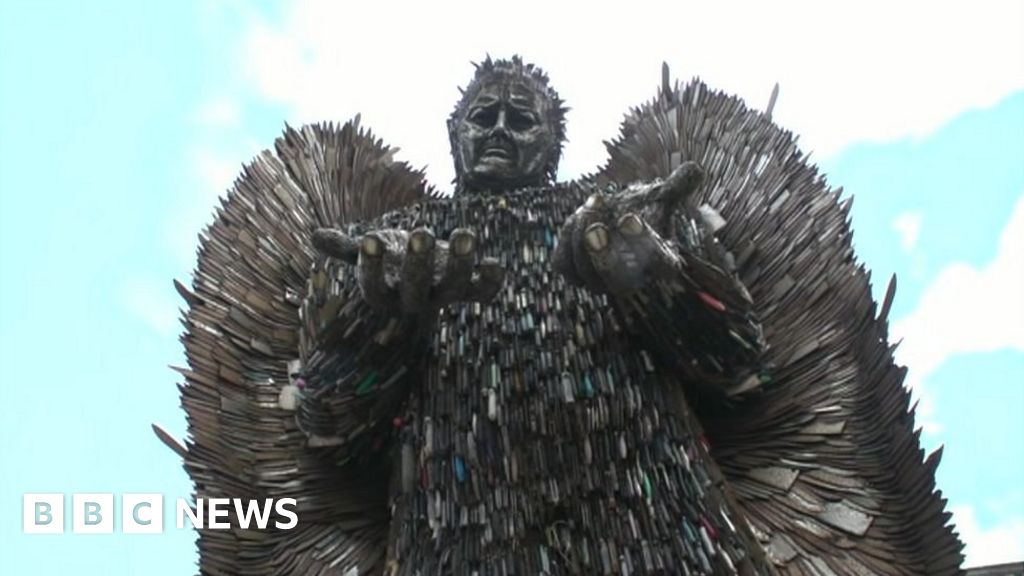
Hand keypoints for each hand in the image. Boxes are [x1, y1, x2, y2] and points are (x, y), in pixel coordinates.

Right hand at [311, 226, 503, 313]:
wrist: (423, 275)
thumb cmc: (390, 259)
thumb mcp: (367, 251)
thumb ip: (345, 247)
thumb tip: (315, 236)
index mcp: (384, 294)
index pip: (374, 287)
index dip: (372, 265)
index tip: (370, 237)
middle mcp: (414, 300)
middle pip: (415, 290)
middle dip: (419, 262)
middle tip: (420, 232)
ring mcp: (443, 296)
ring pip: (452, 288)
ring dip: (461, 263)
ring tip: (464, 233)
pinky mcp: (469, 290)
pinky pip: (483, 293)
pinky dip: (491, 281)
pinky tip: (494, 262)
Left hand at [554, 162, 704, 294]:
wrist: (618, 217)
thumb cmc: (645, 210)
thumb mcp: (663, 196)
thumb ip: (678, 185)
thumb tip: (694, 169)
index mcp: (662, 263)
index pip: (659, 263)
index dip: (643, 244)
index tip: (630, 218)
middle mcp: (634, 280)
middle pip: (619, 282)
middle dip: (604, 257)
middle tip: (596, 229)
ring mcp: (602, 281)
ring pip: (586, 272)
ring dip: (582, 240)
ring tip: (591, 205)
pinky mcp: (575, 273)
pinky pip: (564, 265)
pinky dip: (567, 240)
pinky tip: (576, 216)